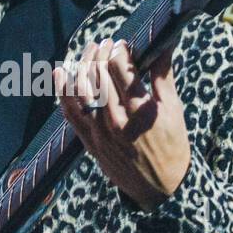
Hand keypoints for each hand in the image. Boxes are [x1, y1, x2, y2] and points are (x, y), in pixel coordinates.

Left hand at [53, 37, 190, 212]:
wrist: (161, 189)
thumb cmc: (172, 146)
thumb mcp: (173, 110)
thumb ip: (164, 75)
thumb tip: (165, 43)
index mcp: (141, 109)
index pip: (120, 68)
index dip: (118, 50)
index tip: (121, 43)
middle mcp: (117, 119)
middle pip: (99, 75)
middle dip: (100, 53)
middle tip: (105, 43)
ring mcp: (100, 132)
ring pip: (82, 89)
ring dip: (82, 65)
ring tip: (89, 51)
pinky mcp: (89, 142)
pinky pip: (70, 113)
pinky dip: (62, 91)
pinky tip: (59, 72)